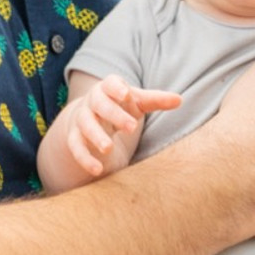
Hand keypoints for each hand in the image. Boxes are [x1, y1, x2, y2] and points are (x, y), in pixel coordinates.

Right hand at [61, 76, 181, 180]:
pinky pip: (76, 147)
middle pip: (99, 105)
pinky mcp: (75, 137)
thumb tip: (180, 100)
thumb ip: (156, 100)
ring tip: (109, 148)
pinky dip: (85, 158)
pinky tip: (97, 170)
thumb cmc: (120, 105)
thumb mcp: (137, 102)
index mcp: (108, 88)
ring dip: (96, 136)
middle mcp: (92, 102)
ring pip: (85, 125)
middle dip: (114, 115)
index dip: (116, 88)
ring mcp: (82, 119)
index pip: (110, 84)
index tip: (126, 94)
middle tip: (131, 127)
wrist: (90, 114)